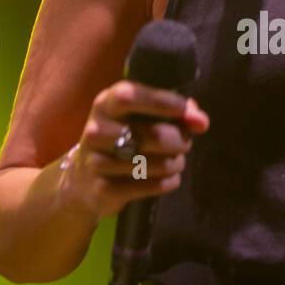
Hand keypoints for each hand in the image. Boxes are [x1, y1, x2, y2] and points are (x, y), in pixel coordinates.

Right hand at [57, 80, 209, 220]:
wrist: (83, 180)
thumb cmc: (122, 139)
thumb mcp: (140, 117)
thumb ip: (175, 112)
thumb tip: (201, 121)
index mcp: (106, 104)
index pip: (131, 96)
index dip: (163, 102)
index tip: (185, 111)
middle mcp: (96, 130)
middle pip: (153, 135)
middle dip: (178, 141)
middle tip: (185, 144)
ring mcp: (96, 161)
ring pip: (155, 164)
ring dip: (175, 164)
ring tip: (175, 163)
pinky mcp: (103, 189)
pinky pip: (149, 186)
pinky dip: (167, 183)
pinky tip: (168, 179)